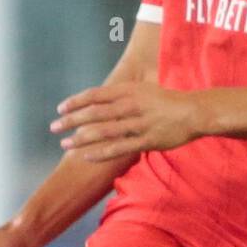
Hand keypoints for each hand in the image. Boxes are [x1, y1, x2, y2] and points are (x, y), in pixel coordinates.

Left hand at [51, 81, 202, 162]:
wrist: (193, 112)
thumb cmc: (165, 101)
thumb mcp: (142, 90)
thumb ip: (121, 95)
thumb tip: (98, 102)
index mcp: (129, 90)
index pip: (95, 95)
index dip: (76, 102)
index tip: (60, 108)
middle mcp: (131, 105)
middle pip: (94, 113)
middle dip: (71, 120)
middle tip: (53, 127)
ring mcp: (138, 123)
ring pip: (103, 132)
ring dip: (81, 138)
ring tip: (65, 144)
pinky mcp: (146, 141)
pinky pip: (118, 148)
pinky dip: (100, 152)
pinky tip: (86, 155)